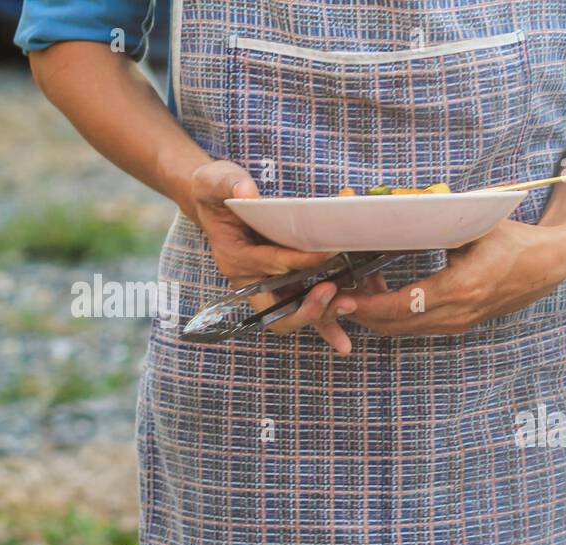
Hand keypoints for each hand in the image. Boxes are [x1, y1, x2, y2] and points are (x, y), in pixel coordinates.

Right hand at [184, 160, 359, 351]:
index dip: (298, 261)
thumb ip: (229, 183)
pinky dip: (325, 326)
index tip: (327, 253)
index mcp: (234, 257)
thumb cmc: (217, 191)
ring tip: (350, 307)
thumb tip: (247, 190)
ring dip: (322, 318)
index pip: (270, 264)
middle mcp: (249, 281)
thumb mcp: (215, 179)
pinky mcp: (281, 290)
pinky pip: (303, 313)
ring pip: (292, 318)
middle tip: (334, 292)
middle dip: (308, 307)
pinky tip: (345, 344)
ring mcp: (266, 289)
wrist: (217, 205)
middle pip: (278, 311)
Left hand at [341, 219, 565, 335]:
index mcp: (460, 288)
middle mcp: (456, 314)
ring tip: (356, 284)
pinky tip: (382, 287)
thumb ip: (434, 224)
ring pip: (402, 329)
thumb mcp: (472, 226)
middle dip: (360, 312)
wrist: (544, 266)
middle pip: (394, 325)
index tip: (341, 295)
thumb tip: (391, 213)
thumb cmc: (510, 240)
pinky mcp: (457, 325)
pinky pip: (415, 325)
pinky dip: (392, 312)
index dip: (366, 304)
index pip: (401, 306)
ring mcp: (457, 324)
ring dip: (375, 312)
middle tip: (335, 291)